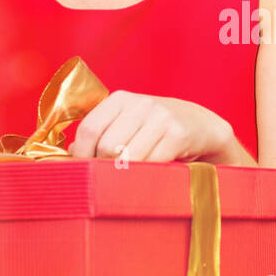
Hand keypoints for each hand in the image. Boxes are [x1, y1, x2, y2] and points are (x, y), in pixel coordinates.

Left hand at [68, 91, 242, 164]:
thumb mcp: (127, 124)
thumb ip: (100, 133)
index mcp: (120, 99)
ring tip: (134, 176)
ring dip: (128, 173)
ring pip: (128, 158)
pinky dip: (148, 175)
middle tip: (115, 176)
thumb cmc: (157, 130)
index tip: (86, 169)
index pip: (89, 129)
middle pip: (106, 147)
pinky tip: (153, 174)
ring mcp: (160, 117)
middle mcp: (140, 103)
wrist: (202, 126)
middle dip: (106, 167)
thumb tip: (72, 151)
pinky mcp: (178, 134)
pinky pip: (152, 164)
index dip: (83, 155)